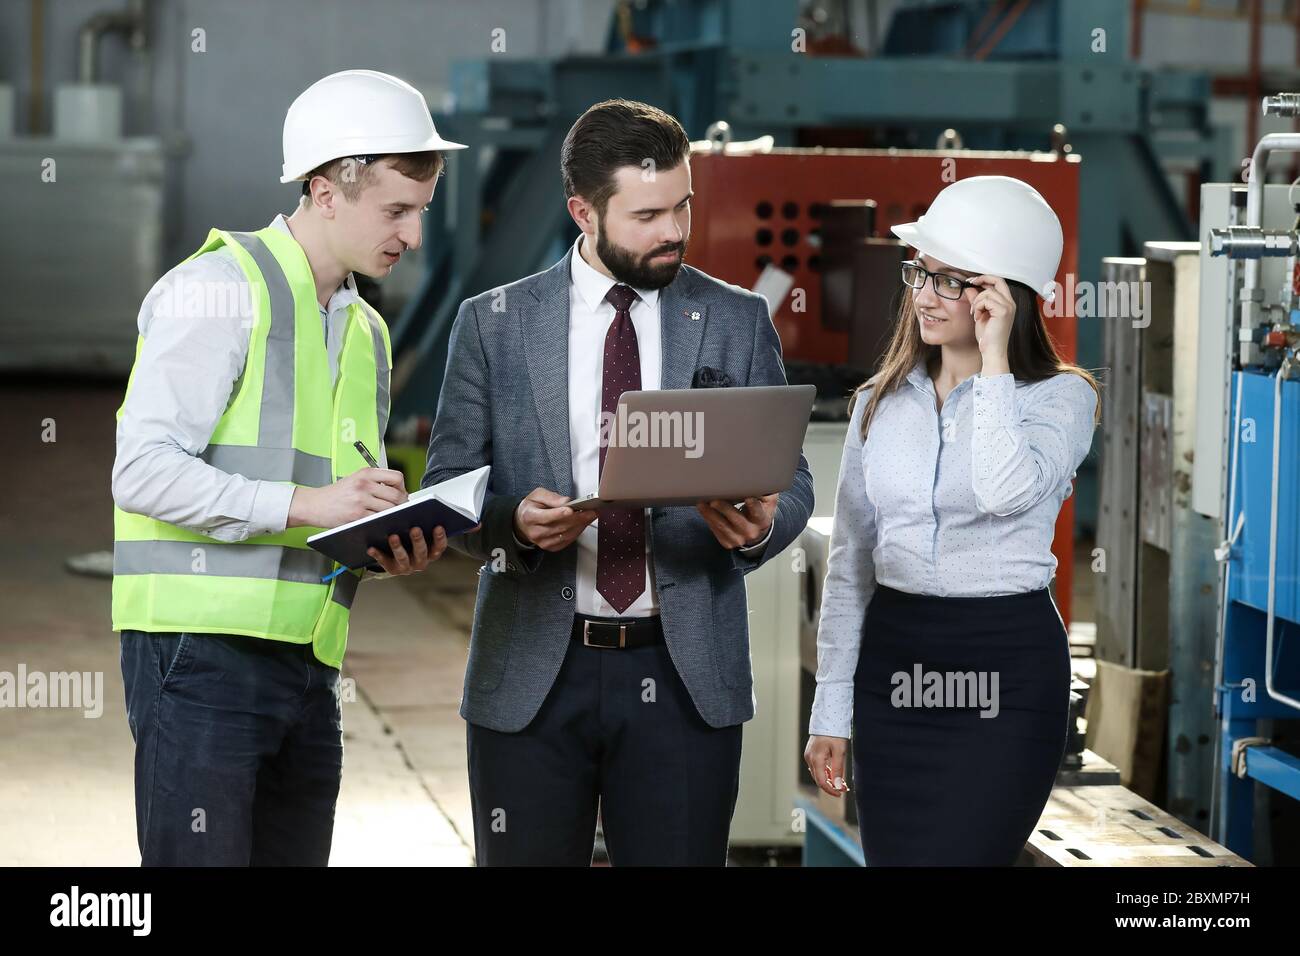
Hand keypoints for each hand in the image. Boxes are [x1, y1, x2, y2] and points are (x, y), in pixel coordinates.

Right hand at [287, 468, 406, 528]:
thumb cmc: (336, 493)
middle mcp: (364, 485)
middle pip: (397, 495)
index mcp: (366, 473)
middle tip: (398, 508)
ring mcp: (360, 501)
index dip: (402, 487)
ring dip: (392, 514)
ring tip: (387, 514)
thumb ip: (375, 480)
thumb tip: (398, 489)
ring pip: (390, 509)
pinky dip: (381, 521)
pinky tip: (377, 520)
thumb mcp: (355, 478)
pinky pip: (378, 519)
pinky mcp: (357, 515)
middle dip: (401, 504)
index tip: (400, 493)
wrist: (315, 504)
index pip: (397, 477)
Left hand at [367, 526, 446, 574]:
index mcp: (430, 553)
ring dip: (398, 547)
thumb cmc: (411, 541)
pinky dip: (378, 555)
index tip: (438, 526)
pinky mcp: (392, 570)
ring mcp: (407, 567)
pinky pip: (384, 562)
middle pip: (421, 552)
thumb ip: (423, 526)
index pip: (439, 547)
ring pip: (403, 558)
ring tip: (393, 536)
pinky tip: (372, 548)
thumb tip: (419, 512)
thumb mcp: (421, 535)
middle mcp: (420, 562)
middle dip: (418, 540)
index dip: (440, 538)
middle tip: (415, 528)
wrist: (397, 558)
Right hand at [514, 487, 597, 551]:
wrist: (523, 523)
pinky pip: (568, 541)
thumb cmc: (531, 507)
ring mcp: (543, 542)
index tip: (571, 509)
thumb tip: (566, 501)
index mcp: (530, 516)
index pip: (546, 517)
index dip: (559, 514)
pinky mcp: (551, 547)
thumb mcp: (537, 495)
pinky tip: (583, 524)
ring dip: (581, 525)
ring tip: (591, 516)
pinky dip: (577, 532)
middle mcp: (536, 532)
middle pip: (560, 526)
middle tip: (591, 511)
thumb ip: (551, 497)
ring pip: (566, 535)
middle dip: (578, 518)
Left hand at [696, 494, 777, 548]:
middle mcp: (751, 532)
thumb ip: (764, 490)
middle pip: (737, 520)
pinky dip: (708, 520)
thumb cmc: (760, 510)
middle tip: (714, 500)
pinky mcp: (727, 542)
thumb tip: (756, 479)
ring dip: (710, 514)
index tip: (748, 498)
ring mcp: (739, 539)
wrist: (756, 530)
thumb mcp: (767, 501)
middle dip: (724, 509)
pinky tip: (703, 510)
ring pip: (722, 526)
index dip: (753, 506)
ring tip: (701, 503)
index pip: (758, 513)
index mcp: (762, 520)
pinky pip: (716, 530)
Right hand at [804, 735, 850, 797]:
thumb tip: (839, 786)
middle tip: (844, 788)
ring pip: (818, 774)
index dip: (831, 790)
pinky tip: (834, 773)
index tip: (841, 793)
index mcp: (816, 759)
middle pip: (819, 779)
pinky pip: (817, 767)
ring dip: (828, 779)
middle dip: (831, 786)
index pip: (822, 782)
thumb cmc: (834, 733)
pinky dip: (825, 772)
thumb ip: (838, 770)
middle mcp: (810, 758)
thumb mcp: (840, 752)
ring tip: (841, 782)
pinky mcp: (811, 753)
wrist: (828, 718)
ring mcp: (809, 756)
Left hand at [965, 274, 1015, 359]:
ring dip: (976, 302)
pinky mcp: (1003, 311)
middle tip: (969, 282)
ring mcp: (1008, 307)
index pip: (999, 283)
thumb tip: (970, 288)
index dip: (985, 278)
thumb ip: (977, 300)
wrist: (992, 351)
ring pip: (987, 292)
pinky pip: (985, 300)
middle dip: (982, 278)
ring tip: (975, 314)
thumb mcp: (980, 314)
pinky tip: (977, 318)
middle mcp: (1010, 303)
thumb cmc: (987, 336)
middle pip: (998, 280)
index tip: (972, 281)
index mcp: (1007, 303)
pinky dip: (977, 307)